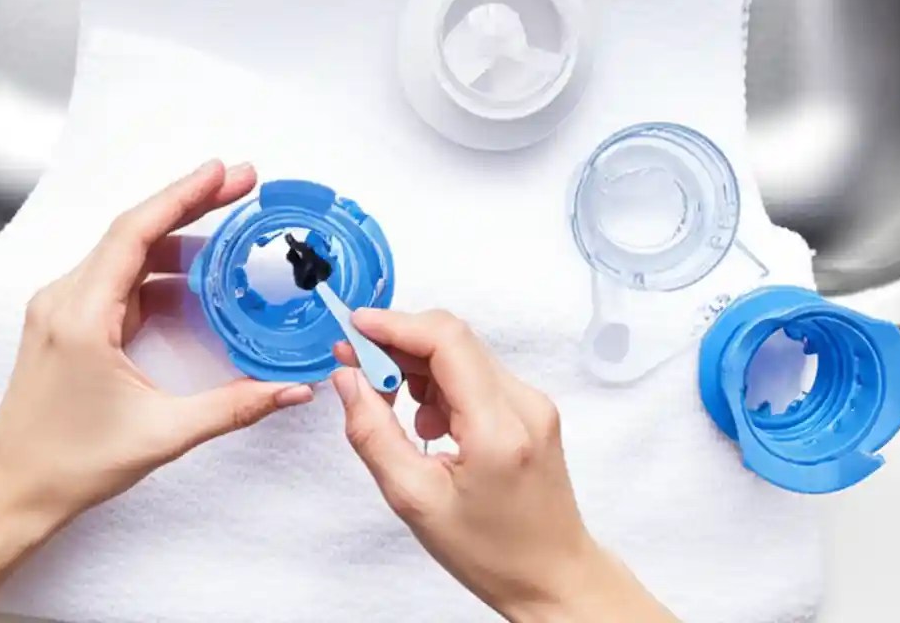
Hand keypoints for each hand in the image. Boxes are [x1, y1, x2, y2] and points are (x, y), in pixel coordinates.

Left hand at [0, 161, 312, 622]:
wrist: (14, 492)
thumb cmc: (71, 464)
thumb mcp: (164, 434)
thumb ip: (235, 406)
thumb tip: (292, 390)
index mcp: (80, 316)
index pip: (136, 233)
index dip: (183, 196)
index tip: (223, 173)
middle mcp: (63, 300)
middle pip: (133, 233)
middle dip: (190, 206)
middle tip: (241, 186)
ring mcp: (60, 310)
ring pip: (125, 256)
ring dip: (176, 240)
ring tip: (229, 237)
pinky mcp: (64, 325)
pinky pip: (116, 282)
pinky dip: (157, 274)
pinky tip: (193, 281)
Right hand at [332, 309, 675, 622]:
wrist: (551, 575)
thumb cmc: (492, 551)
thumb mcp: (415, 499)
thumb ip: (373, 433)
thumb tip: (347, 379)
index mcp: (498, 428)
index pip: (447, 340)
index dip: (395, 324)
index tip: (354, 328)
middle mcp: (523, 404)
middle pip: (453, 340)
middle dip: (398, 344)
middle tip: (356, 366)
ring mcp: (531, 403)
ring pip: (462, 354)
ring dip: (417, 367)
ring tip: (392, 407)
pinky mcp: (529, 409)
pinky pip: (475, 375)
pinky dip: (440, 384)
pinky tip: (426, 422)